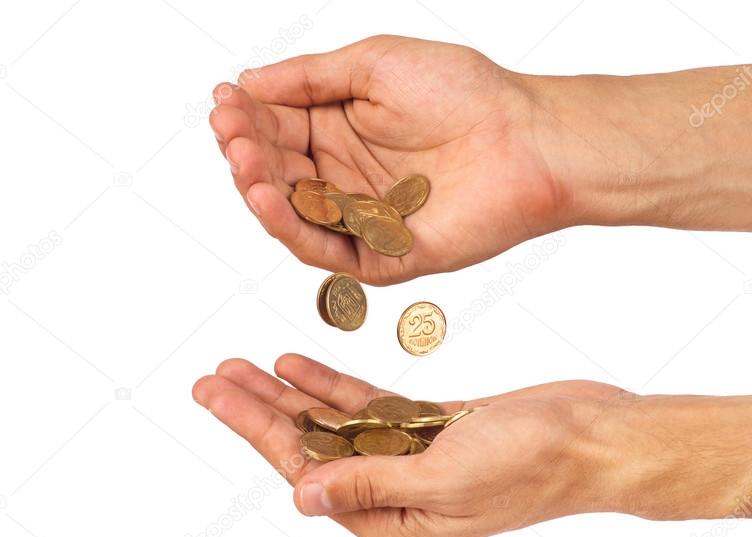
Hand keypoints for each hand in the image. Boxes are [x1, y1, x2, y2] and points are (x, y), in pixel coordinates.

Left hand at [192, 354, 644, 536]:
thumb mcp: (442, 479)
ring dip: (292, 396)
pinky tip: (299, 365)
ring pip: (335, 427)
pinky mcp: (433, 430)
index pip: (306, 475)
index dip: (258, 432)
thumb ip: (368, 485)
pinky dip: (335, 388)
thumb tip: (301, 497)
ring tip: (244, 365)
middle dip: (261, 412)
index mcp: (393, 528)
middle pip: (311, 451)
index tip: (218, 396)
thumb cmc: (532, 465)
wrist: (594, 438)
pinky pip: (372, 409)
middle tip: (214, 377)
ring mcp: (414, 463)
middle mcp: (396, 501)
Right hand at [209, 35, 573, 284]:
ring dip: (260, 189)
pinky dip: (292, 229)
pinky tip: (268, 199)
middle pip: (278, 173)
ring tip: (242, 161)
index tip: (224, 101)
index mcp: (342, 129)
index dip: (248, 118)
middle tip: (230, 132)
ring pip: (294, 214)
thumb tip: (247, 81)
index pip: (278, 129)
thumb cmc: (465, 91)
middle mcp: (347, 176)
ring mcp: (362, 218)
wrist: (527, 138)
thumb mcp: (375, 64)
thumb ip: (310, 77)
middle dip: (248, 152)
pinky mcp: (383, 256)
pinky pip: (327, 250)